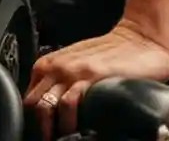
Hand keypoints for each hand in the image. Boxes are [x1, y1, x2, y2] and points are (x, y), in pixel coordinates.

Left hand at [24, 21, 168, 139]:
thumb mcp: (77, 65)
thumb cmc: (113, 54)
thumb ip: (62, 84)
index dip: (33, 118)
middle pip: (33, 104)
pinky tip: (77, 130)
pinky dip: (68, 121)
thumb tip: (53, 112)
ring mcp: (72, 71)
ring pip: (46, 106)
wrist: (141, 38)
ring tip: (63, 139)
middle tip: (51, 137)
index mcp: (49, 64)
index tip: (42, 131)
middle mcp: (56, 66)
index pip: (28, 98)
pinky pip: (68, 103)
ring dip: (52, 127)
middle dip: (40, 125)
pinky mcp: (90, 76)